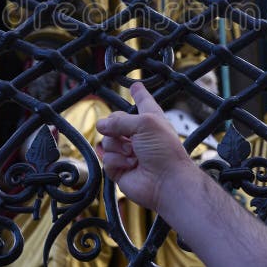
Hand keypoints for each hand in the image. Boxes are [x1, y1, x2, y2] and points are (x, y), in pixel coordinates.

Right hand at [96, 81, 193, 211]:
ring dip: (119, 146)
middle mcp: (138, 135)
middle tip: (130, 138)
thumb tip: (100, 126)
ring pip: (106, 140)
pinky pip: (106, 158)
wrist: (166, 181)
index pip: (143, 101)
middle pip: (114, 121)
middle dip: (116, 128)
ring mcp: (127, 152)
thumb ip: (120, 120)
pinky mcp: (119, 169)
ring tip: (134, 155)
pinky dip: (117, 161)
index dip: (139, 94)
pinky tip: (131, 166)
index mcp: (150, 120)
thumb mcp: (145, 123)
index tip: (136, 86)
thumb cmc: (164, 150)